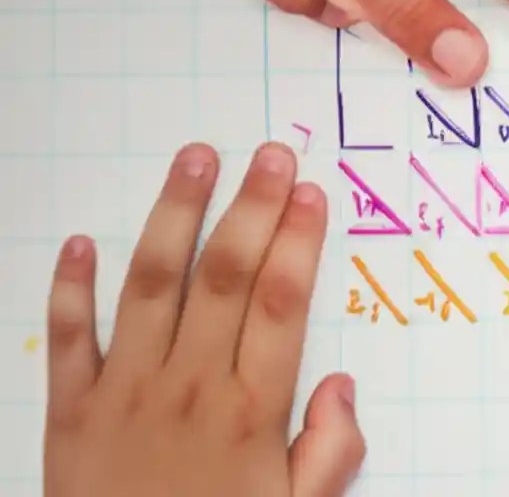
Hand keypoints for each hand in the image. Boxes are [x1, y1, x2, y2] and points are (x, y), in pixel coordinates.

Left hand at [44, 142, 363, 496]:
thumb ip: (331, 454)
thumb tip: (343, 387)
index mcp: (250, 411)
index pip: (280, 304)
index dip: (297, 242)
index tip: (309, 193)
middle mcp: (188, 387)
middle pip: (224, 278)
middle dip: (250, 207)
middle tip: (269, 152)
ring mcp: (124, 392)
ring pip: (151, 286)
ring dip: (173, 216)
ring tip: (195, 159)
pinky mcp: (70, 411)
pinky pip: (68, 339)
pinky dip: (70, 289)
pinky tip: (80, 242)